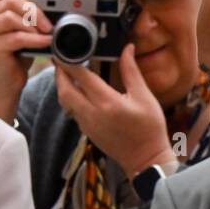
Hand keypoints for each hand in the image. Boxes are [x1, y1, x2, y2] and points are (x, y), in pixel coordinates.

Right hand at [0, 0, 50, 122]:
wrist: (2, 88)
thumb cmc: (13, 59)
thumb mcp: (20, 31)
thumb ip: (26, 16)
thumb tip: (51, 2)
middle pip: (10, 0)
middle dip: (34, 9)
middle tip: (49, 22)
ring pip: (11, 16)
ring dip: (34, 24)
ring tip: (47, 33)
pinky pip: (16, 36)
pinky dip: (34, 39)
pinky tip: (46, 42)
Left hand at [54, 44, 173, 178]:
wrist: (145, 159)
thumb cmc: (149, 128)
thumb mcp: (144, 96)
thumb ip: (131, 71)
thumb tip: (127, 49)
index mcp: (107, 103)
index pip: (82, 77)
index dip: (70, 63)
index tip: (63, 51)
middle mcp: (92, 114)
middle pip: (65, 91)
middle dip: (60, 74)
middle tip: (60, 60)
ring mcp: (87, 125)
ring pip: (66, 102)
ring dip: (63, 86)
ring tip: (67, 72)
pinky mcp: (87, 132)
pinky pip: (73, 111)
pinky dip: (71, 98)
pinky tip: (78, 90)